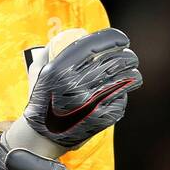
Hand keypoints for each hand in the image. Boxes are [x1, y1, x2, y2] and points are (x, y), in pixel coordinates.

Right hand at [2, 27, 141, 158]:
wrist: (42, 136)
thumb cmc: (41, 99)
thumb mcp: (38, 72)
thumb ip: (52, 49)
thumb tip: (77, 33)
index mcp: (61, 70)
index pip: (96, 44)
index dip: (114, 38)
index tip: (122, 39)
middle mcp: (77, 84)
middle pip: (119, 59)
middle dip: (129, 56)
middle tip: (128, 57)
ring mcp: (92, 102)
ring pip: (128, 78)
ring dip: (131, 73)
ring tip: (128, 73)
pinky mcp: (104, 117)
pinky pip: (123, 97)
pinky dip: (122, 94)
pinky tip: (114, 94)